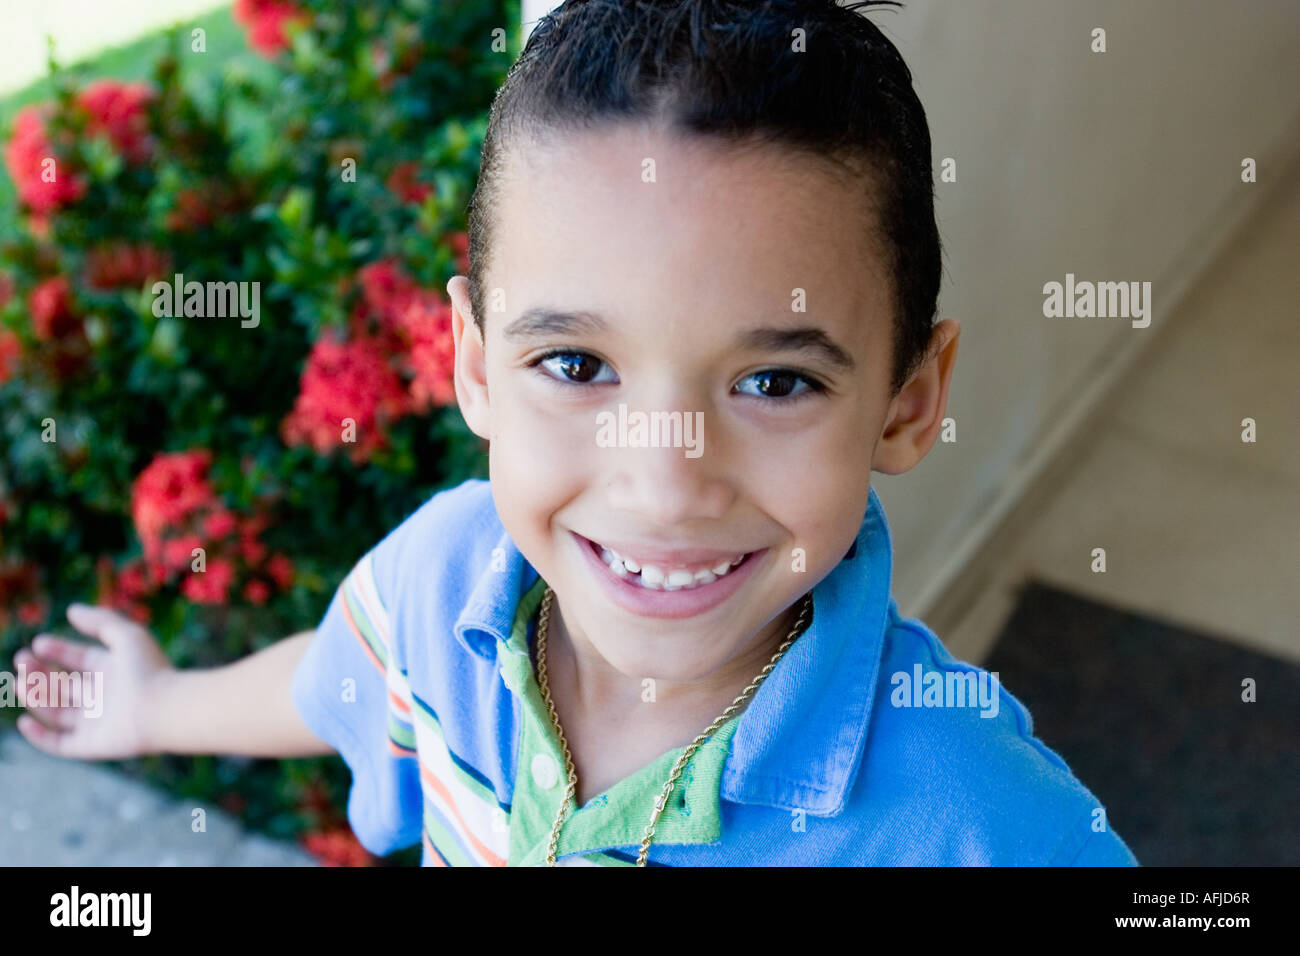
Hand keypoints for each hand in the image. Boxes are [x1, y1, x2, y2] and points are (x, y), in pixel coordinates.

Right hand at [12, 603, 173, 759]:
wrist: (163, 709)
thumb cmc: (148, 670)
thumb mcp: (126, 636)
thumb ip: (100, 621)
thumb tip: (71, 610)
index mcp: (113, 671)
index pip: (79, 659)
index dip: (58, 650)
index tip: (38, 643)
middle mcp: (103, 696)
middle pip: (63, 685)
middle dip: (39, 673)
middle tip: (22, 660)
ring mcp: (96, 722)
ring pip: (56, 711)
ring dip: (34, 698)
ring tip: (19, 683)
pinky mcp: (90, 745)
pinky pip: (59, 743)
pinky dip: (40, 735)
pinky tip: (25, 720)